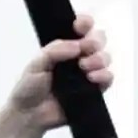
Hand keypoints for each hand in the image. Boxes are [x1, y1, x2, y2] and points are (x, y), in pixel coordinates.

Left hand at [8, 13, 112, 129]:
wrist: (29, 114)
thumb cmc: (29, 88)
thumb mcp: (35, 64)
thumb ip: (54, 51)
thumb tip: (76, 45)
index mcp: (63, 47)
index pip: (80, 28)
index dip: (84, 22)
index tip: (80, 25)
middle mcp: (77, 57)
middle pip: (98, 39)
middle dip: (95, 40)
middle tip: (85, 48)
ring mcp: (86, 73)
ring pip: (105, 57)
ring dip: (99, 59)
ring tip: (84, 66)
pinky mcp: (93, 89)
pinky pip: (108, 78)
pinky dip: (104, 76)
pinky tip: (92, 79)